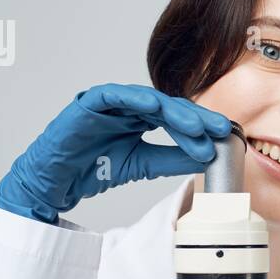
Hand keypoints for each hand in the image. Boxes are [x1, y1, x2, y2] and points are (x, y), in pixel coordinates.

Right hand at [0, 83, 233, 223]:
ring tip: (196, 125)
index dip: (201, 126)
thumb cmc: (92, 168)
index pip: (178, 118)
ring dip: (174, 111)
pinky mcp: (88, 103)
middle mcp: (128, 107)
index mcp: (141, 118)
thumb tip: (206, 156)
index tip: (224, 137)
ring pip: (147, 100)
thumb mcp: (142, 165)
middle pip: (169, 106)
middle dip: (196, 117)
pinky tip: (155, 106)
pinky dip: (134, 98)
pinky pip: (113, 95)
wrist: (55, 183)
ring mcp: (109, 103)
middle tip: (218, 129)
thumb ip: (172, 159)